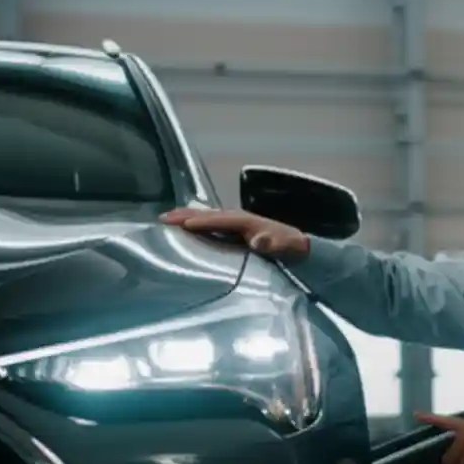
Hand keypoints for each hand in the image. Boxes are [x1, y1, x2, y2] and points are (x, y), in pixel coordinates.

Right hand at [160, 208, 310, 260]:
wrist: (299, 246)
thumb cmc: (291, 248)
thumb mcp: (286, 247)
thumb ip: (273, 244)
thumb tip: (259, 240)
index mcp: (248, 222)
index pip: (222, 220)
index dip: (204, 222)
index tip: (183, 225)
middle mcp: (239, 218)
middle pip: (209, 214)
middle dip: (187, 215)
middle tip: (163, 218)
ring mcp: (236, 222)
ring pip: (207, 216)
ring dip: (187, 216)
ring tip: (166, 219)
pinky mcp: (234, 229)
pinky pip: (211, 223)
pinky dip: (195, 222)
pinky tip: (183, 227)